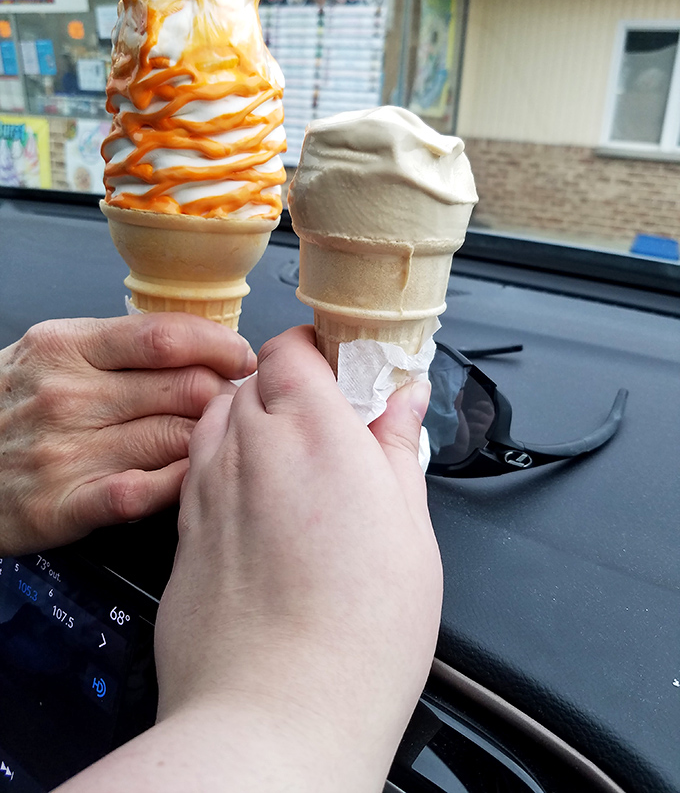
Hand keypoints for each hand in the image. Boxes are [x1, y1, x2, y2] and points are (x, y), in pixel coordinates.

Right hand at [0, 314, 255, 555]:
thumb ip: (121, 348)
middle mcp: (67, 396)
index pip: (165, 337)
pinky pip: (145, 492)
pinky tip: (190, 478)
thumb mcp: (53, 354)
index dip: (219, 346)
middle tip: (236, 405)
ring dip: (211, 440)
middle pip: (183, 388)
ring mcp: (65, 451)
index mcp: (67, 347)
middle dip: (225, 396)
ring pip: (177, 439)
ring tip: (219, 440)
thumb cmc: (13, 406)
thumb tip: (202, 348)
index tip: (241, 357)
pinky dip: (180, 483)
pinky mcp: (65, 504)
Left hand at [153, 326, 441, 791]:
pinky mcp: (183, 527)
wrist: (276, 715)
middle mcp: (250, 445)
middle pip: (254, 377)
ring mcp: (208, 485)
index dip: (319, 355)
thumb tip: (404, 399)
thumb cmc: (356, 634)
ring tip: (294, 469)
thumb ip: (398, 447)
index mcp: (314, 430)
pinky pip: (199, 466)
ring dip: (253, 422)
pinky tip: (260, 509)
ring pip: (221, 417)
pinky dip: (227, 465)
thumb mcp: (409, 526)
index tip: (346, 379)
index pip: (293, 348)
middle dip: (291, 388)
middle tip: (331, 430)